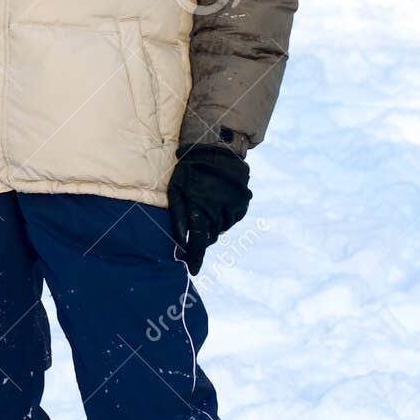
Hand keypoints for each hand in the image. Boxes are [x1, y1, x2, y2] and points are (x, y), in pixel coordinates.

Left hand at [167, 142, 251, 275]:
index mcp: (200, 211)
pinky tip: (219, 199)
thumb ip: (178, 218)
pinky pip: (233, 217)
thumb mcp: (176, 191)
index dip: (196, 258)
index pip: (198, 243)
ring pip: (222, 227)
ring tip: (208, 202)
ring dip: (215, 222)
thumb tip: (179, 242)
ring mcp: (233, 208)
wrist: (217, 149)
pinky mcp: (243, 203)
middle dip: (203, 234)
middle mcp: (219, 213)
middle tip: (198, 218)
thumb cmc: (190, 170)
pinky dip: (225, 214)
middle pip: (211, 236)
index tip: (193, 271)